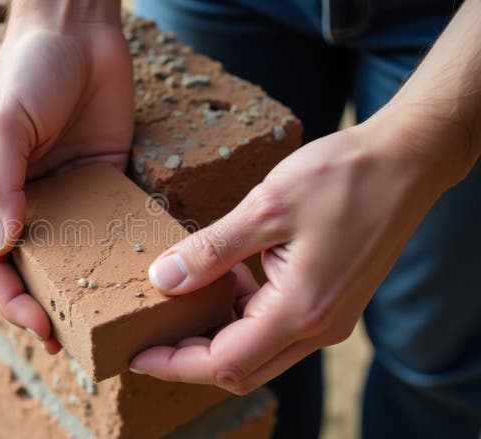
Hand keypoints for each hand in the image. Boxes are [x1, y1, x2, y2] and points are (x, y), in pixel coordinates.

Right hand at [0, 1, 131, 352]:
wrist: (80, 29)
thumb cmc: (29, 67)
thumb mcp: (5, 122)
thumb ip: (3, 183)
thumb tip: (4, 248)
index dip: (5, 294)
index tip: (36, 324)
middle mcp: (16, 194)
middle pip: (22, 262)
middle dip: (37, 302)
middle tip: (65, 339)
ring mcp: (59, 189)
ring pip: (62, 251)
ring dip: (74, 286)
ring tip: (95, 321)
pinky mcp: (98, 179)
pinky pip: (101, 222)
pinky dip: (108, 251)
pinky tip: (124, 275)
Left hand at [130, 106, 466, 392]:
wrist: (405, 161)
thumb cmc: (342, 177)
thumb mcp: (265, 208)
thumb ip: (210, 251)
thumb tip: (163, 280)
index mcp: (302, 310)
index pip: (224, 362)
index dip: (174, 364)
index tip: (136, 354)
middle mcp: (319, 327)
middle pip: (241, 368)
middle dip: (190, 358)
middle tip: (150, 335)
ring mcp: (329, 318)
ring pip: (258, 350)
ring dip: (217, 333)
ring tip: (184, 299)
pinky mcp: (331, 302)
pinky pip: (277, 327)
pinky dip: (243, 313)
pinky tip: (227, 278)